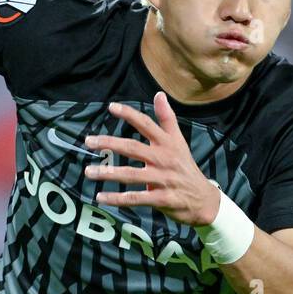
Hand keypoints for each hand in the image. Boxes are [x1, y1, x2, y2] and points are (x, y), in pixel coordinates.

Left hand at [84, 91, 219, 226]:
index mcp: (167, 143)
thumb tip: (159, 94)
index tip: (111, 107)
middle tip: (89, 141)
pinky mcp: (161, 199)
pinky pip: (136, 198)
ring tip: (89, 171)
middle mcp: (163, 159)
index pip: (146, 124)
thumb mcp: (179, 142)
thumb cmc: (186, 168)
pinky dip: (117, 199)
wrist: (203, 199)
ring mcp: (162, 179)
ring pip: (131, 175)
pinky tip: (101, 197)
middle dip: (109, 143)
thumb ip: (167, 119)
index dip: (129, 114)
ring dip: (108, 173)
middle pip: (133, 148)